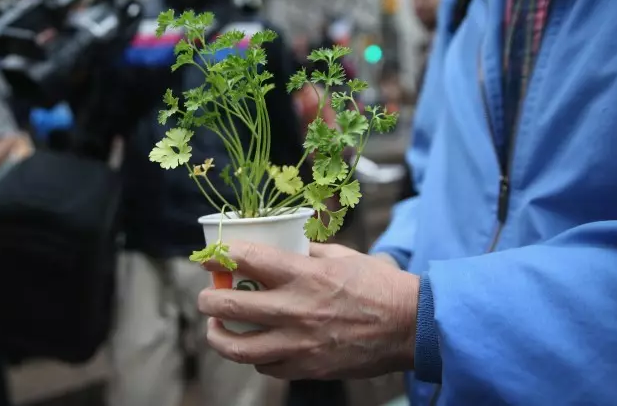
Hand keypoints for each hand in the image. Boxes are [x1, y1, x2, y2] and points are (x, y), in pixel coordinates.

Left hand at [198, 242, 418, 379]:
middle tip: (206, 297)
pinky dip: (255, 357)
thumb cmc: (378, 286)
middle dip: (207, 300)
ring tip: (216, 329)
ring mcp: (299, 344)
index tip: (209, 257)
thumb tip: (280, 247)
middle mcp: (295, 309)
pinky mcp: (307, 368)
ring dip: (218, 337)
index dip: (219, 256)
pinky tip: (257, 347)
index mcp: (303, 275)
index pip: (246, 260)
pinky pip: (266, 366)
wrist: (410, 326)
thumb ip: (307, 253)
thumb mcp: (342, 256)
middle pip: (228, 307)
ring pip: (237, 348)